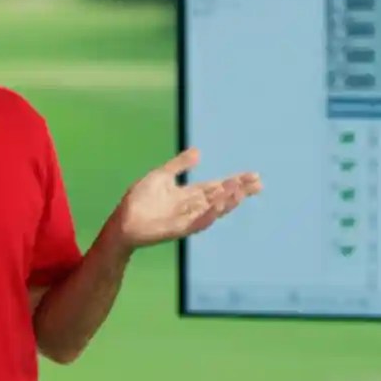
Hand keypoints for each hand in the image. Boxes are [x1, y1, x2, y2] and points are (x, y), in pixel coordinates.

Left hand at [110, 147, 261, 249]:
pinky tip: (219, 207)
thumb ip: (180, 165)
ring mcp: (187, 219)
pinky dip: (209, 215)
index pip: (217, 186)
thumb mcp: (161, 176)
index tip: (253, 175)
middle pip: (220, 197)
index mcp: (190, 195)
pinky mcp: (178, 229)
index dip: (235, 181)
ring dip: (227, 201)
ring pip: (212, 210)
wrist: (122, 221)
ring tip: (241, 191)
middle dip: (238, 190)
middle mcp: (192, 207)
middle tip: (258, 183)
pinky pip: (197, 222)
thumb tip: (199, 151)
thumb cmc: (139, 200)